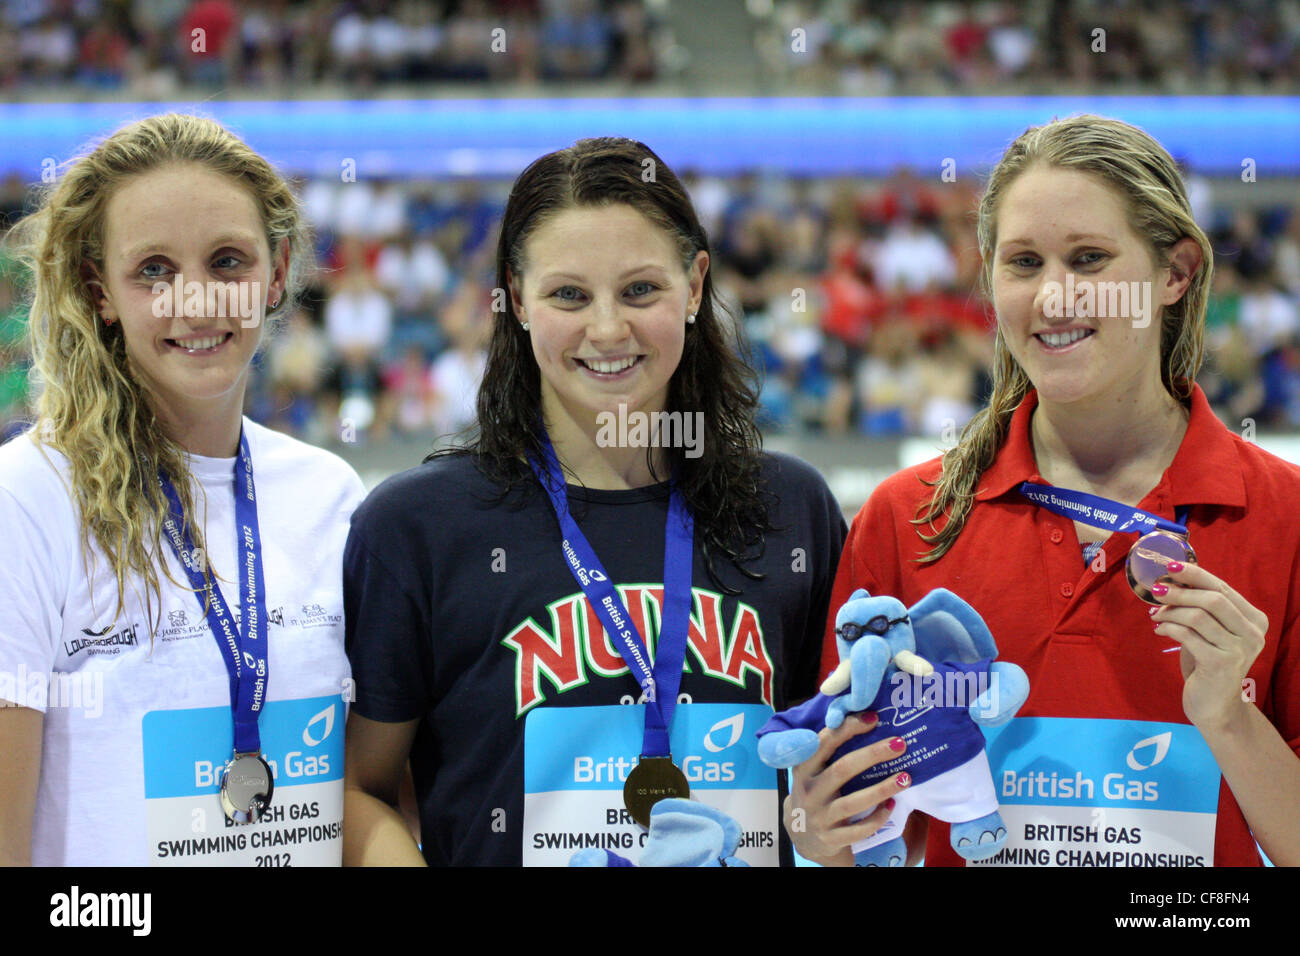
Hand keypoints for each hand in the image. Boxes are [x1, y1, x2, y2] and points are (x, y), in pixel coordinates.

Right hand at [782, 712, 912, 865]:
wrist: (802, 835)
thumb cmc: (815, 791)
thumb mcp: (812, 770)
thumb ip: (828, 750)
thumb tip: (864, 718)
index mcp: (803, 768)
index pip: (824, 743)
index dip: (848, 729)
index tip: (874, 718)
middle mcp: (809, 791)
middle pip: (843, 769)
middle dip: (873, 754)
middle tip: (899, 744)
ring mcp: (820, 817)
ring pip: (854, 802)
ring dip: (883, 788)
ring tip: (906, 777)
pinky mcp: (832, 838)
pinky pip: (860, 829)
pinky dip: (878, 817)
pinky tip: (892, 805)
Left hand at [1149, 561, 1266, 732]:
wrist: (1214, 704)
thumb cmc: (1208, 661)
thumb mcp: (1210, 630)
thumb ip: (1201, 606)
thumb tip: (1172, 577)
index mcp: (1254, 619)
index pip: (1223, 587)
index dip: (1195, 574)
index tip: (1169, 567)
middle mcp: (1253, 634)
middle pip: (1213, 599)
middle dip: (1180, 591)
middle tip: (1156, 590)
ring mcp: (1239, 650)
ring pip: (1198, 616)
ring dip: (1170, 611)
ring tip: (1155, 614)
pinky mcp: (1221, 664)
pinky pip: (1187, 635)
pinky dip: (1168, 628)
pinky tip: (1158, 630)